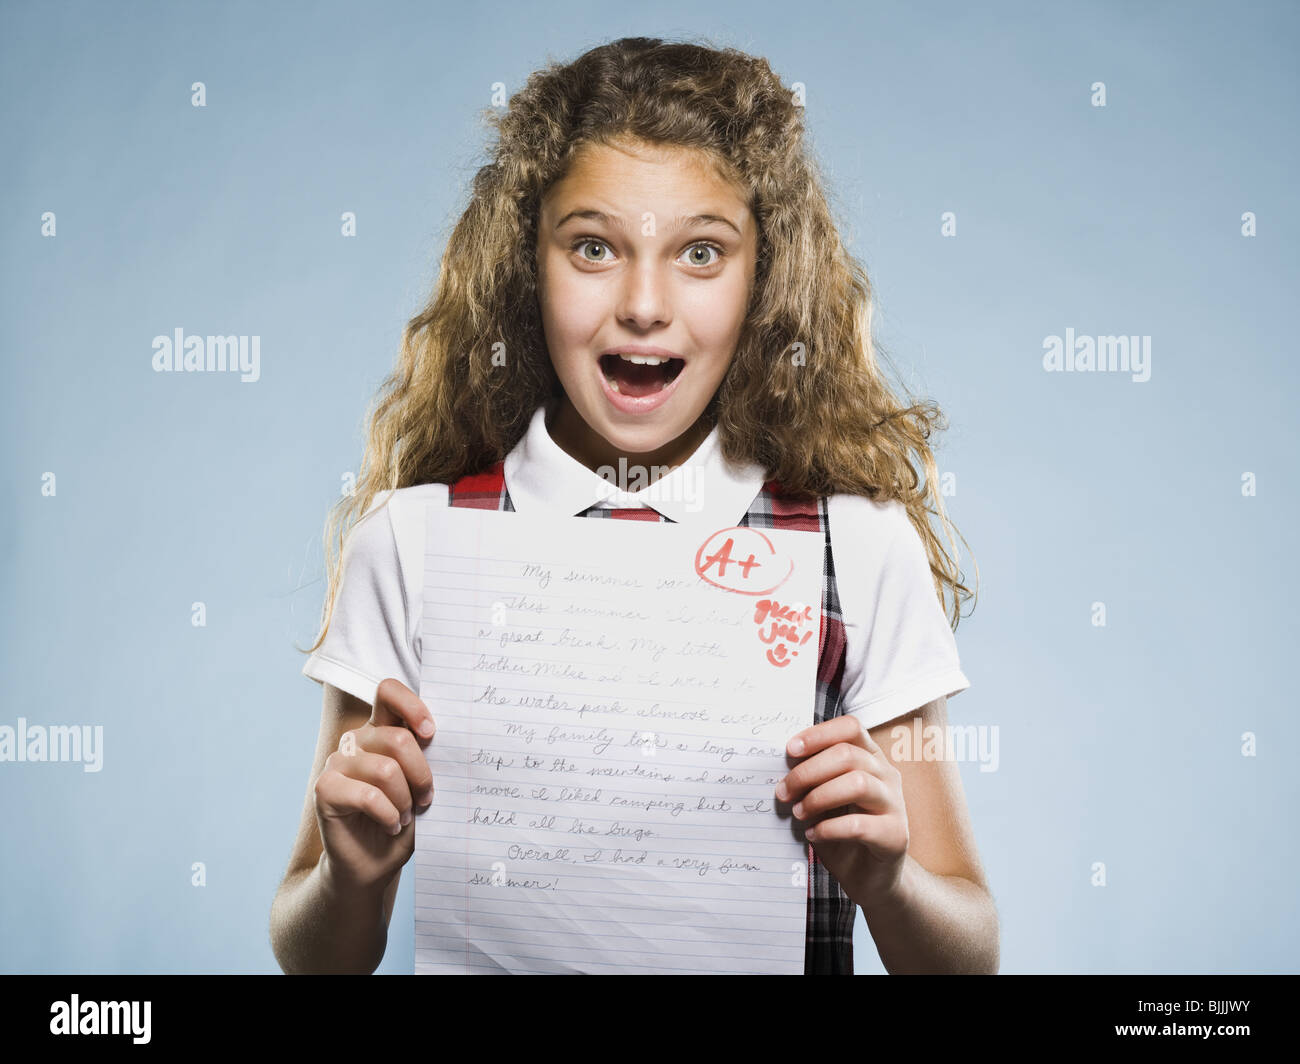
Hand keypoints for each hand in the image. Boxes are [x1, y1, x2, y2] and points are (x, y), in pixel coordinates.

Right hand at [313, 678, 435, 892]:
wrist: (373, 865)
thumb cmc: (401, 822)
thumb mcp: (421, 789)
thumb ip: (428, 762)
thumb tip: (456, 746)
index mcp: (380, 731)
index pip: (388, 692)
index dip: (412, 706)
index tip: (431, 733)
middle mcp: (357, 741)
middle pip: (398, 739)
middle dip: (422, 775)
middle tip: (426, 800)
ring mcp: (337, 762)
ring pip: (386, 770)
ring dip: (404, 801)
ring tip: (404, 817)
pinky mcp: (324, 788)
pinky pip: (368, 795)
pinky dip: (388, 815)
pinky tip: (390, 825)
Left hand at [776, 714, 908, 910]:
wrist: (870, 878)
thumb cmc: (842, 832)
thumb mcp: (824, 800)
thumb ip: (811, 780)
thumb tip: (781, 763)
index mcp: (871, 759)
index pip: (851, 728)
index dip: (819, 734)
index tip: (790, 749)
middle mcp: (887, 776)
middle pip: (847, 754)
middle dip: (808, 771)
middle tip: (783, 792)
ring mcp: (895, 805)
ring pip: (857, 783)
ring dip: (819, 797)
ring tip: (799, 813)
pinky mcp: (895, 836)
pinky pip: (859, 824)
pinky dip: (830, 828)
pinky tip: (814, 835)